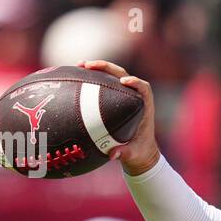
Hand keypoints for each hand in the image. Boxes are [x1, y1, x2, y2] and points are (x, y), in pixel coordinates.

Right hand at [79, 59, 159, 174]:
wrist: (139, 151)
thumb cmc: (139, 151)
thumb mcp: (134, 154)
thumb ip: (125, 153)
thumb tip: (113, 155)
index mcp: (144, 107)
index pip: (144, 88)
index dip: (136, 82)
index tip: (125, 81)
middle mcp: (134, 96)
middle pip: (123, 74)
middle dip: (107, 67)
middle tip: (89, 65)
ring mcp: (123, 95)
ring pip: (112, 75)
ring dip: (97, 68)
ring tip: (79, 65)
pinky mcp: (114, 97)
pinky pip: (104, 83)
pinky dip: (91, 77)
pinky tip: (75, 74)